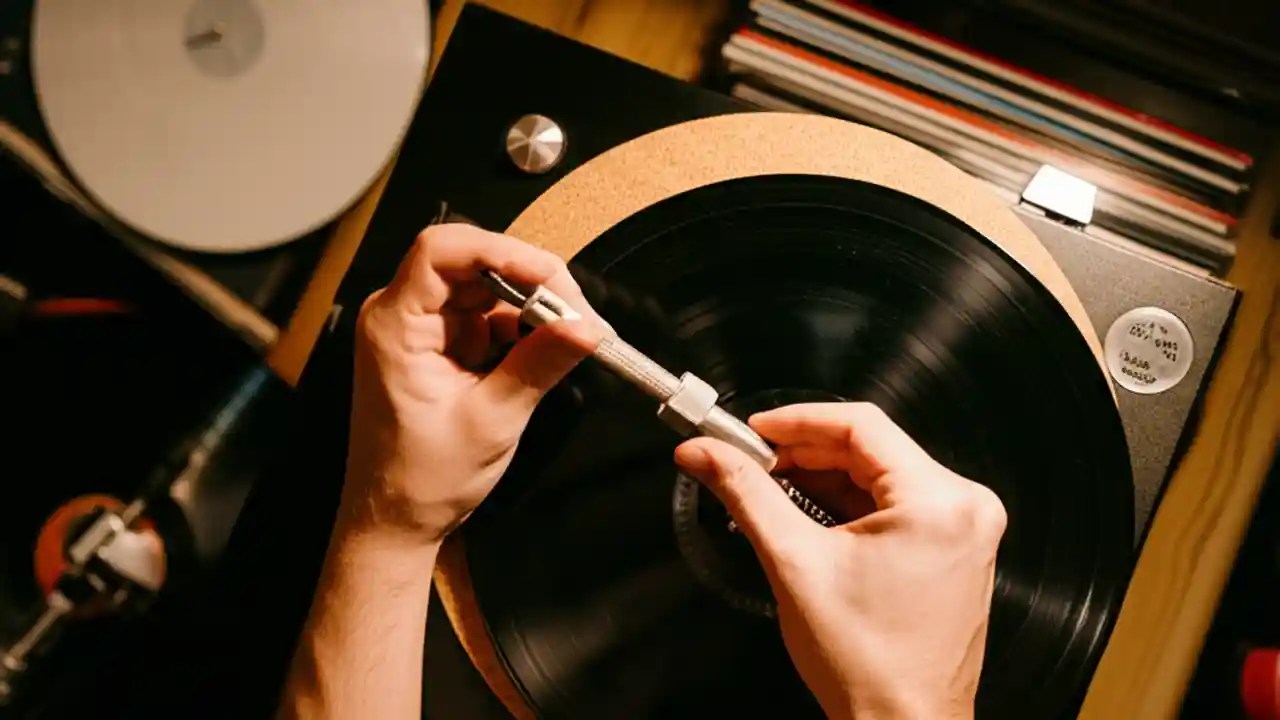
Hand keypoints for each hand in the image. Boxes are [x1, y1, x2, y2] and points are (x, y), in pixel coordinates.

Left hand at [342, 224, 602, 545]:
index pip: (442, 251)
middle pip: (471, 263)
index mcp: (395, 326)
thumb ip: (539, 365)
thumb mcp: (492, 420)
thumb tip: (586, 327)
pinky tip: (552, 346)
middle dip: (531, 281)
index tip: (553, 279)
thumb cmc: (422, 479)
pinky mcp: (441, 345)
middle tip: (580, 314)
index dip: (502, 251)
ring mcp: (422, 329)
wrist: (396, 520)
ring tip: (576, 333)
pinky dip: (522, 328)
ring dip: (533, 305)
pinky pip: (487, 316)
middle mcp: (402, 315)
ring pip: (485, 287)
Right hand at [674, 402, 1005, 719]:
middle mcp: (964, 508)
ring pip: (879, 475)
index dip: (796, 421)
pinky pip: (893, 504)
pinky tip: (805, 515)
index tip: (753, 429)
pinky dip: (846, 504)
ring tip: (769, 491)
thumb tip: (706, 454)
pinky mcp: (952, 548)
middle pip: (870, 448)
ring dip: (821, 478)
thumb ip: (746, 494)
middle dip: (803, 451)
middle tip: (748, 460)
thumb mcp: (793, 563)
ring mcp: (963, 529)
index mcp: (939, 502)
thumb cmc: (867, 665)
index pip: (861, 425)